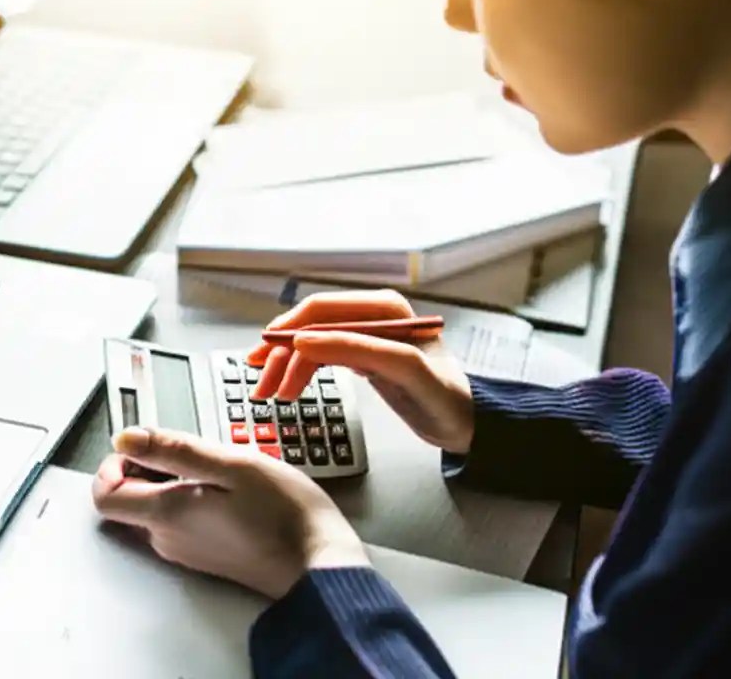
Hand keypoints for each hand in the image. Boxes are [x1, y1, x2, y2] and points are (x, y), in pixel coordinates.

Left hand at [92, 427, 369, 598]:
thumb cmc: (285, 514)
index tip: (143, 445)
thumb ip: (174, 450)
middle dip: (147, 467)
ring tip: (218, 469)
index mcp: (167, 515)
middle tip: (189, 452)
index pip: (104, 494)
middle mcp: (168, 539)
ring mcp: (186, 550)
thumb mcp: (232, 465)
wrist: (320, 565)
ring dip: (173, 481)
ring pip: (155, 508)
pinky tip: (228, 490)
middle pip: (128, 500)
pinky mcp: (205, 554)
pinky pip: (179, 521)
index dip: (113, 463)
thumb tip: (127, 438)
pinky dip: (191, 498)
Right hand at [248, 290, 475, 454]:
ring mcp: (366, 334)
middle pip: (311, 326)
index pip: (321, 310)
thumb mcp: (408, 372)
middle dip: (282, 355)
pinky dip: (301, 370)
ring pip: (311, 343)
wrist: (467, 422)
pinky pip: (321, 355)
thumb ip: (360, 351)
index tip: (267, 360)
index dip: (288, 333)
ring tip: (270, 393)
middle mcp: (373, 314)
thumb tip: (305, 341)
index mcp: (386, 307)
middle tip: (263, 386)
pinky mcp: (363, 354)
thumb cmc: (447, 398)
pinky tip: (288, 385)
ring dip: (286, 366)